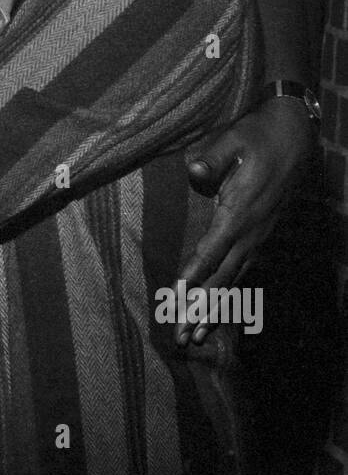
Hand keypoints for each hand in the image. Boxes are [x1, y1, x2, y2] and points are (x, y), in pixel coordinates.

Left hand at [174, 98, 314, 345]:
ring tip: (195, 338)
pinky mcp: (261, 238)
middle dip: (200, 309)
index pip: (212, 250)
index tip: (177, 296)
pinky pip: (242, 273)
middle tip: (180, 336)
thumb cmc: (259, 136)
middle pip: (221, 278)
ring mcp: (259, 238)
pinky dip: (228, 296)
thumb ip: (214, 156)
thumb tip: (196, 171)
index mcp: (240, 212)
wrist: (296, 137)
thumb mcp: (235, 139)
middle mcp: (251, 233)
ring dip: (213, 311)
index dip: (193, 273)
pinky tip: (217, 314)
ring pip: (233, 282)